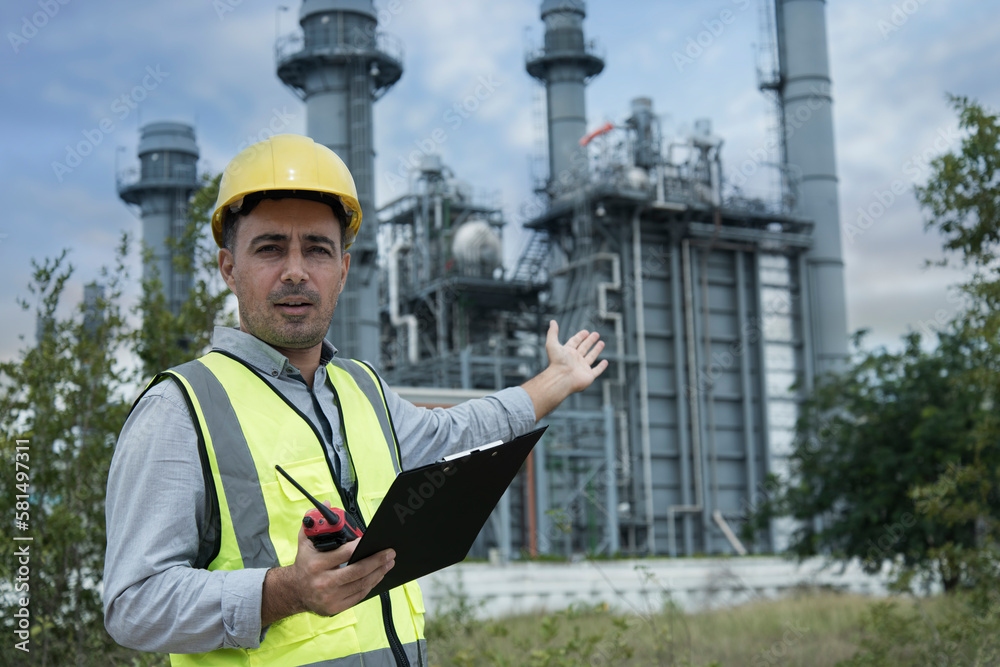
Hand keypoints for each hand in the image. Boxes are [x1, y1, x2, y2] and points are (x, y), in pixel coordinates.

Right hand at [261, 527, 393, 623]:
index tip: (373, 541)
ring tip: (389, 563)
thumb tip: (327, 503)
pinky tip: (378, 575)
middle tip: (390, 553)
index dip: (361, 546)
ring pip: (361, 584)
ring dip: (378, 573)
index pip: (344, 554)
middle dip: (377, 561)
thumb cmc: (304, 564)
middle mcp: (323, 582)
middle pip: (357, 571)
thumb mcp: (305, 542)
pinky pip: (358, 595)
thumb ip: (315, 523)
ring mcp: (330, 597)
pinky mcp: (336, 607)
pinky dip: (370, 585)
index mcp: (316, 564)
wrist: (293, 591)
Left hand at [544, 320, 607, 393]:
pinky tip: (605, 362)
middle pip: (584, 348)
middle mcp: (575, 360)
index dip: (580, 336)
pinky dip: (601, 367)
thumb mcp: (552, 344)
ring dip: (596, 350)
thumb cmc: (556, 363)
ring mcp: (582, 368)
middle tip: (596, 334)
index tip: (586, 331)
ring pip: (591, 357)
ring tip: (602, 343)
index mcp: (567, 352)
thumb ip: (552, 332)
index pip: (575, 342)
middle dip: (590, 341)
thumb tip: (552, 322)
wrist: (561, 378)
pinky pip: (596, 371)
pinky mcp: (588, 376)